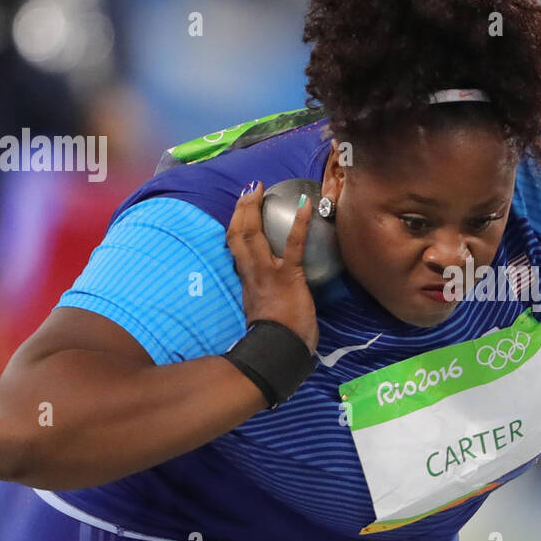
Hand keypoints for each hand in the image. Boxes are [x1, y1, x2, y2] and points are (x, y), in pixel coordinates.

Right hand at [226, 180, 318, 352]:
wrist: (279, 350)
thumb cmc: (277, 341)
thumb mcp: (265, 317)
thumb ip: (267, 303)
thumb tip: (276, 302)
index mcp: (247, 283)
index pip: (235, 250)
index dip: (235, 228)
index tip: (239, 213)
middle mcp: (252, 274)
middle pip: (238, 235)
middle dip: (241, 210)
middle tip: (248, 191)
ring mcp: (267, 273)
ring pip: (252, 235)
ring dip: (253, 209)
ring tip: (258, 190)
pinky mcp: (288, 275)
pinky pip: (292, 245)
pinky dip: (299, 223)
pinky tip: (305, 205)